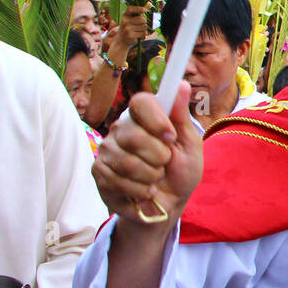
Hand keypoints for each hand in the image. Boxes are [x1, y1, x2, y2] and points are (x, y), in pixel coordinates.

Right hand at [93, 83, 202, 225]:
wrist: (170, 203)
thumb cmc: (181, 170)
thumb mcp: (189, 145)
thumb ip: (181, 117)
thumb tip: (182, 85)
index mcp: (144, 117)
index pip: (140, 102)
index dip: (156, 120)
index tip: (170, 136)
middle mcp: (121, 128)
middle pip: (133, 135)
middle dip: (158, 157)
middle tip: (164, 164)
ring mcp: (107, 149)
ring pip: (126, 161)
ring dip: (150, 177)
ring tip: (155, 179)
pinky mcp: (99, 171)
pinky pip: (117, 180)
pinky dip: (139, 191)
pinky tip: (144, 191)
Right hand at [117, 5, 148, 50]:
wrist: (121, 40)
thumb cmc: (129, 27)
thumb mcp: (132, 18)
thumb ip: (140, 11)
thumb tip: (149, 3)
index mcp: (124, 15)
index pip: (130, 8)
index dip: (139, 8)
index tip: (145, 10)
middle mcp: (124, 21)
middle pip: (142, 19)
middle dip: (144, 22)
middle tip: (140, 25)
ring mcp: (127, 28)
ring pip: (144, 26)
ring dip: (144, 29)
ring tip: (138, 30)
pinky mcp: (130, 35)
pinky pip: (144, 33)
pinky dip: (144, 34)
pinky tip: (138, 35)